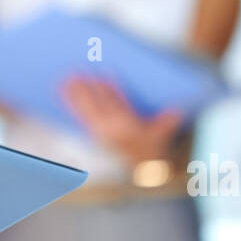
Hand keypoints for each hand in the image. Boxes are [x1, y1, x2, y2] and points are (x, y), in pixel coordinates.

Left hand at [59, 75, 185, 165]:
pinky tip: (63, 95)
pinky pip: (79, 119)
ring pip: (85, 112)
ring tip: (64, 81)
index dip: (112, 88)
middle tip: (76, 72)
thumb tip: (177, 109)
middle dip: (87, 90)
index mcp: (129, 127)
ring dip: (74, 96)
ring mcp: (100, 133)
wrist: (143, 168)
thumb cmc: (152, 144)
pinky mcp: (93, 135)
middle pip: (97, 106)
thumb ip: (168, 121)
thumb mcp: (162, 133)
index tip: (104, 72)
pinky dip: (71, 106)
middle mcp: (112, 130)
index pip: (120, 104)